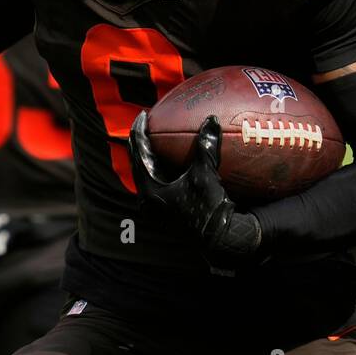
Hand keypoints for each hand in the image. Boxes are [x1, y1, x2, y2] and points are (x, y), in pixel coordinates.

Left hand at [129, 112, 263, 268]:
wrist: (217, 239)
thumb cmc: (207, 208)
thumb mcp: (205, 173)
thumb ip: (206, 146)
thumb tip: (212, 120)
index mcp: (149, 189)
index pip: (138, 153)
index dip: (139, 131)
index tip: (143, 115)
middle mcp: (148, 198)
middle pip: (138, 163)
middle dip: (140, 142)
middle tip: (145, 123)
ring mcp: (156, 206)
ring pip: (147, 174)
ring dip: (150, 156)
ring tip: (155, 138)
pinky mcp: (166, 209)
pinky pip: (157, 182)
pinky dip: (161, 167)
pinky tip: (171, 160)